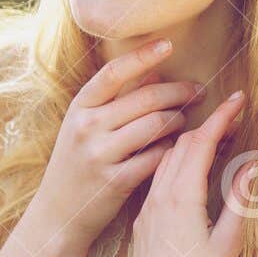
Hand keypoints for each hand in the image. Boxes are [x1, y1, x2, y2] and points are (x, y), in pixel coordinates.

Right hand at [39, 39, 202, 251]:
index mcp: (80, 108)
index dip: (142, 56)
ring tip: (185, 120)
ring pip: (156, 125)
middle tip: (198, 92)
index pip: (113, 72)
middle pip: (146, 98)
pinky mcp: (116, 180)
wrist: (59, 213)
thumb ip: (118, 98)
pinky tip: (177, 147)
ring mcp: (100, 154)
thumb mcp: (86, 127)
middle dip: (179, 92)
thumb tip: (154, 71)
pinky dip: (172, 148)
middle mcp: (87, 127)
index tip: (167, 44)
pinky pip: (157, 156)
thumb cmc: (77, 163)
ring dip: (179, 120)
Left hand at [131, 91, 252, 256]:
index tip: (238, 98)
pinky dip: (177, 163)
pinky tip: (192, 167)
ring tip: (218, 138)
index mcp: (180, 198)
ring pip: (166, 161)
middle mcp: (158, 197)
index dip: (220, 117)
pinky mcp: (142, 220)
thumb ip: (241, 201)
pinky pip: (158, 178)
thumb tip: (254, 164)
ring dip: (191, 143)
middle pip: (181, 145)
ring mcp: (147, 208)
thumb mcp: (229, 242)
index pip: (200, 142)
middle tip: (234, 116)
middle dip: (207, 125)